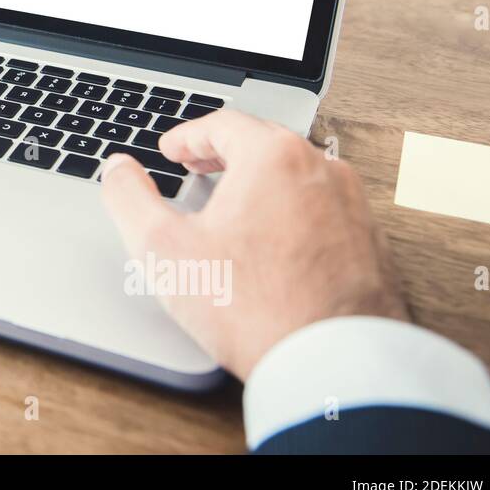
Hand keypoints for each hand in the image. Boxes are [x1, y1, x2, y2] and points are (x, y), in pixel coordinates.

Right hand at [100, 110, 406, 380]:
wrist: (332, 365)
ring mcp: (354, 206)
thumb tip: (117, 169)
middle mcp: (322, 170)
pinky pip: (324, 211)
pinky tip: (273, 243)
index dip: (188, 136)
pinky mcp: (372, 243)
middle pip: (266, 143)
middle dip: (225, 153)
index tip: (173, 150)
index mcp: (274, 157)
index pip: (224, 124)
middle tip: (198, 166)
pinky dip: (292, 213)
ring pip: (298, 176)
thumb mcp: (163, 249)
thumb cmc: (253, 309)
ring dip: (261, 182)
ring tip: (233, 205)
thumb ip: (128, 197)